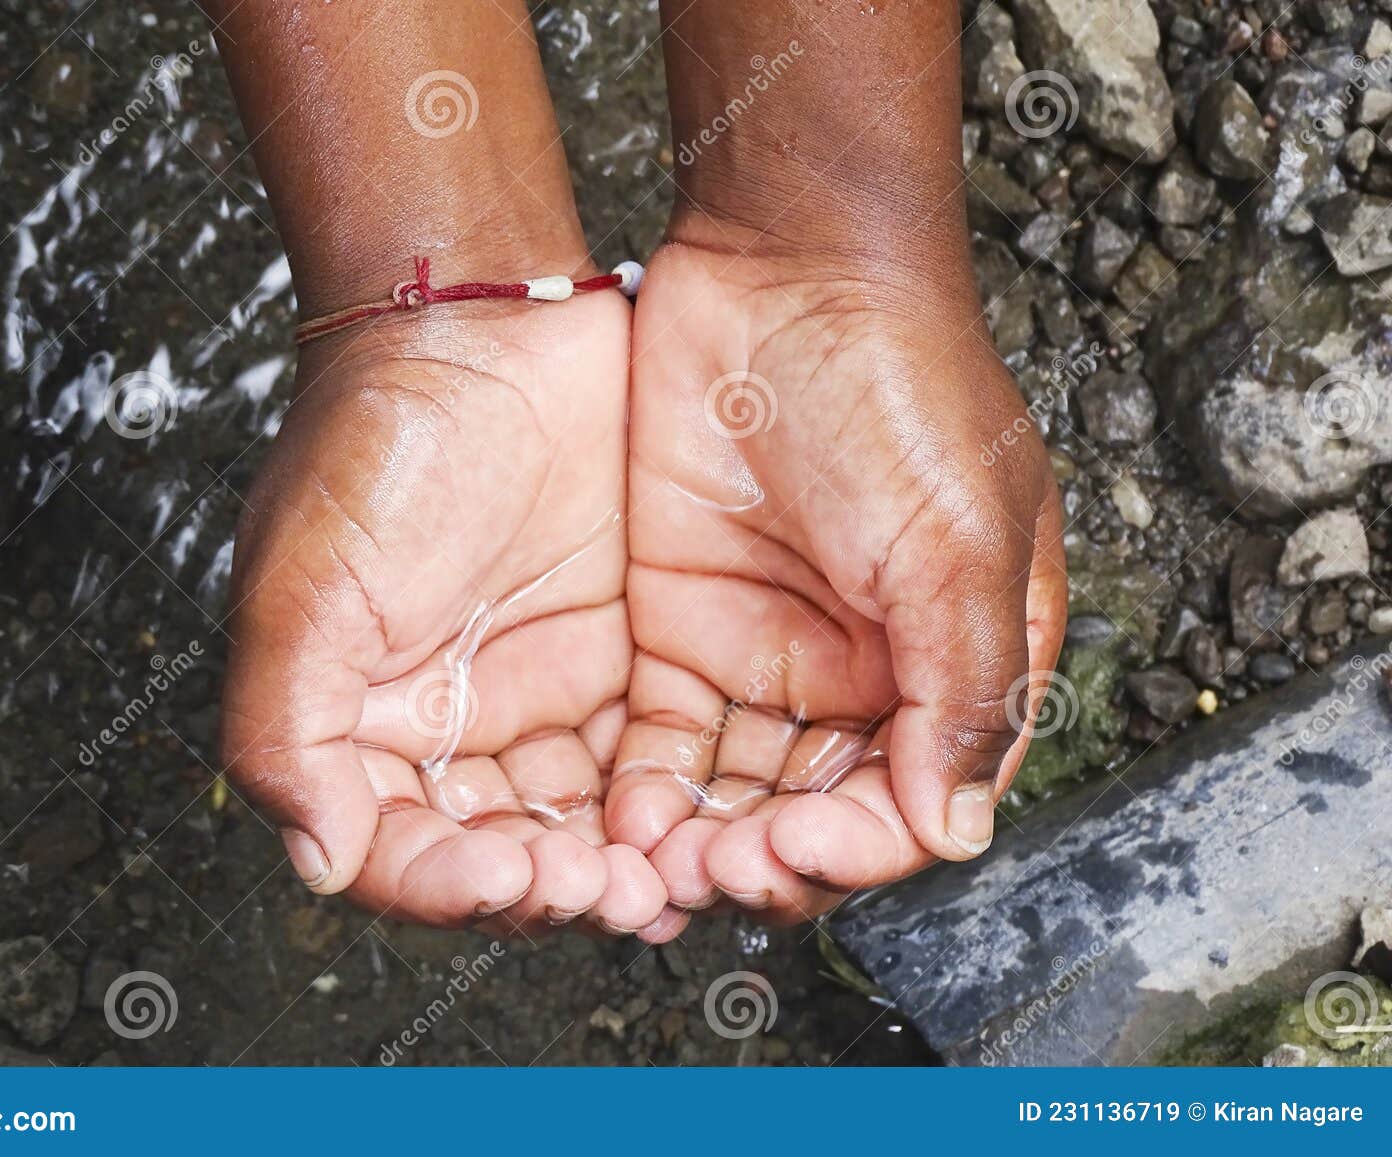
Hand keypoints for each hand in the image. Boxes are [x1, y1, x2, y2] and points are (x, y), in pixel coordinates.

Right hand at [222, 294, 677, 939]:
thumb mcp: (304, 585)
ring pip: (575, 824)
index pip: (397, 851)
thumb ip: (289, 730)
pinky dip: (660, 806)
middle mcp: (448, 724)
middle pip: (494, 853)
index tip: (506, 872)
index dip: (447, 885)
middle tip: (602, 891)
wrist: (483, 323)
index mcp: (359, 723)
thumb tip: (318, 858)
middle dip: (546, 888)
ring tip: (655, 876)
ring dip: (612, 867)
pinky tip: (689, 820)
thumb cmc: (373, 436)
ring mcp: (536, 695)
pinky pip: (639, 764)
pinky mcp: (615, 661)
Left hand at [610, 228, 1066, 924]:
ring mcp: (767, 652)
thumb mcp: (958, 542)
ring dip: (702, 845)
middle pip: (817, 816)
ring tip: (656, 871)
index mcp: (954, 662)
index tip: (798, 848)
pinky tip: (626, 821)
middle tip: (715, 874)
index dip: (859, 850)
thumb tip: (953, 830)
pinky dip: (647, 791)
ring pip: (737, 794)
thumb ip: (964, 689)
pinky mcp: (682, 626)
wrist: (784, 269)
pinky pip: (665, 739)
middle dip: (770, 860)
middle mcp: (863, 673)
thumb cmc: (900, 384)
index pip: (913, 805)